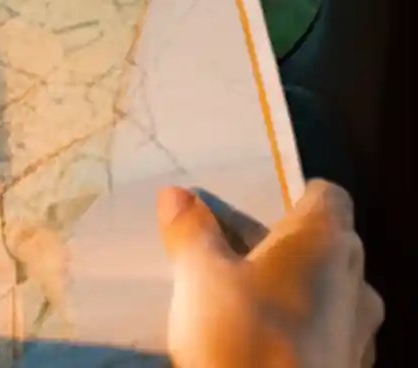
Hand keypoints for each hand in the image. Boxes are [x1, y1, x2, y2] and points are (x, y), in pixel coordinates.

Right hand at [158, 179, 383, 367]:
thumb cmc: (242, 336)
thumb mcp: (199, 278)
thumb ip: (191, 232)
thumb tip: (178, 194)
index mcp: (325, 242)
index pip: (327, 195)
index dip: (293, 195)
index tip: (254, 209)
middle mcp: (356, 281)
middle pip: (327, 244)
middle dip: (285, 246)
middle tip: (233, 255)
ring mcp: (361, 332)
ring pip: (330, 293)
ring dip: (295, 291)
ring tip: (245, 305)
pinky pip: (328, 335)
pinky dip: (302, 331)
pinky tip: (263, 346)